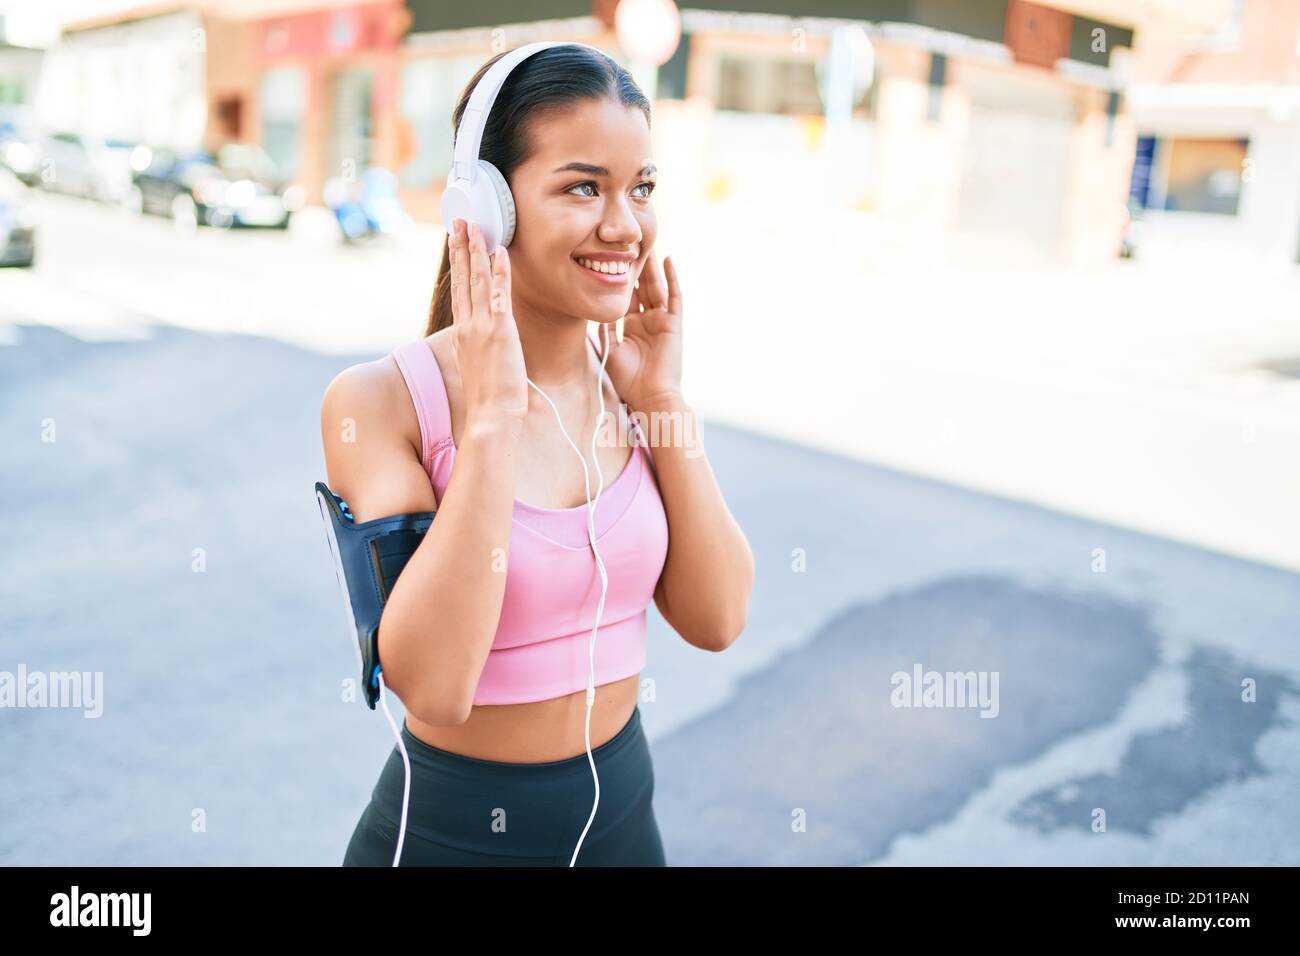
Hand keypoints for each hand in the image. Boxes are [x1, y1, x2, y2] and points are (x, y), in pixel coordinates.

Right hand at [448, 219, 527, 431]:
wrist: (491, 416)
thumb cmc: (489, 399)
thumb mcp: (476, 366)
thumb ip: (472, 348)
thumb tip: (471, 341)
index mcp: (462, 334)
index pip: (459, 291)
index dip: (458, 264)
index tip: (456, 243)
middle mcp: (468, 326)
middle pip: (463, 278)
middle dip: (461, 247)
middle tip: (459, 221)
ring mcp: (481, 327)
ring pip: (477, 280)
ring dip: (476, 251)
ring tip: (475, 226)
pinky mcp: (499, 332)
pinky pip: (500, 295)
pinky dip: (499, 272)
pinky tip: (500, 252)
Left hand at [595, 251, 682, 410]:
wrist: (650, 397)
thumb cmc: (630, 380)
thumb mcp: (610, 351)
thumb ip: (605, 330)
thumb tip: (596, 311)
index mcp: (631, 327)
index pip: (624, 297)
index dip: (617, 279)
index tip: (606, 259)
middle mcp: (647, 321)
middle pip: (640, 287)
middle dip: (634, 267)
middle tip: (626, 244)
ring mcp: (661, 321)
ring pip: (655, 287)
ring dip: (651, 267)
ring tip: (645, 244)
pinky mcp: (674, 323)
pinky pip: (674, 296)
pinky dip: (672, 278)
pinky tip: (668, 259)